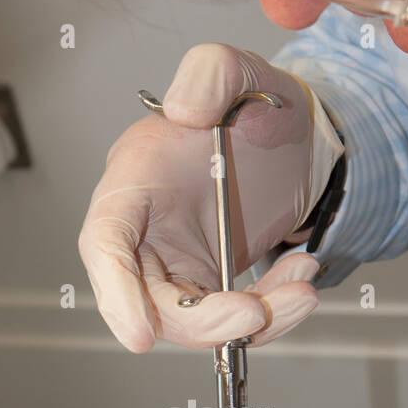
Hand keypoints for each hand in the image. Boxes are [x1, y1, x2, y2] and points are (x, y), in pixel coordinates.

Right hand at [77, 43, 342, 351]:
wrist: (298, 138)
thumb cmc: (257, 105)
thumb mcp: (238, 70)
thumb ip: (209, 72)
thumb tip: (185, 108)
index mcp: (133, 181)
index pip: (106, 245)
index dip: (117, 295)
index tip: (142, 336)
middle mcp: (145, 231)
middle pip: (149, 300)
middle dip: (202, 321)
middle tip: (252, 314)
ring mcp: (177, 262)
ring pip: (196, 321)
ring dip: (251, 319)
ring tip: (301, 288)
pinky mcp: (211, 283)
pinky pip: (232, 316)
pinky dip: (272, 309)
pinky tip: (301, 273)